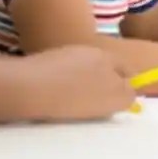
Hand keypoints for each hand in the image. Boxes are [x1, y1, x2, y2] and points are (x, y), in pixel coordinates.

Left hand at [18, 45, 135, 122]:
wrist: (27, 88)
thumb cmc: (74, 96)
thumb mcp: (112, 99)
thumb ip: (127, 94)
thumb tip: (130, 93)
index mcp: (108, 57)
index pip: (127, 71)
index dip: (127, 87)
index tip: (120, 104)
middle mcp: (89, 51)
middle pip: (105, 70)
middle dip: (105, 86)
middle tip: (97, 107)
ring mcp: (65, 55)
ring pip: (82, 73)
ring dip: (82, 86)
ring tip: (72, 105)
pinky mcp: (43, 63)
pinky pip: (61, 75)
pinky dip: (62, 86)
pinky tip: (53, 100)